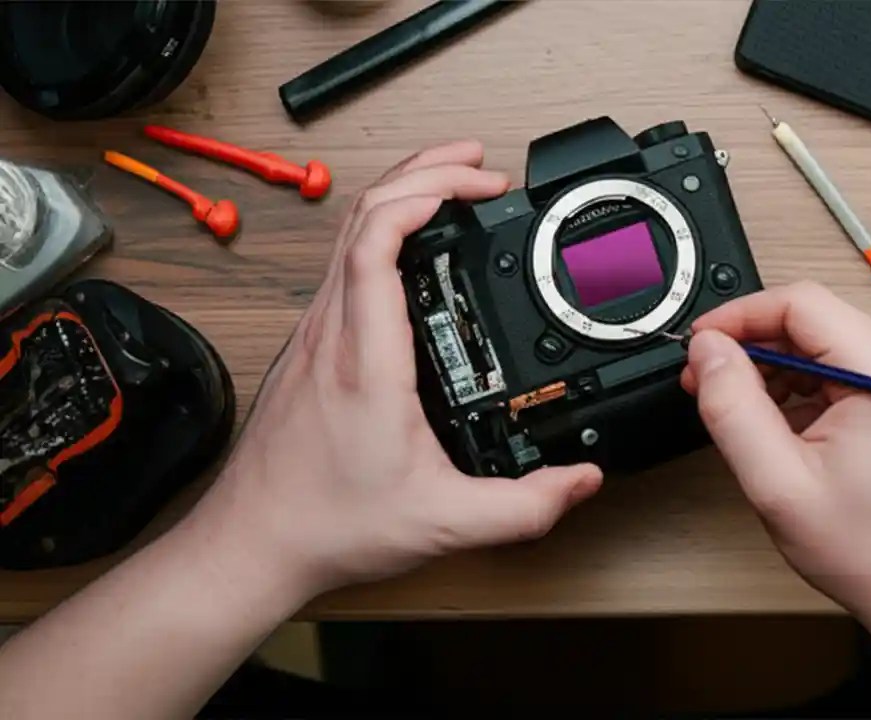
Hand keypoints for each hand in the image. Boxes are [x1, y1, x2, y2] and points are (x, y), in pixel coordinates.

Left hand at [189, 141, 601, 601]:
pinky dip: (383, 233)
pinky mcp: (312, 349)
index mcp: (366, 359)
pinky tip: (413, 249)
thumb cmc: (326, 525)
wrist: (254, 543)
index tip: (477, 186)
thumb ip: (524, 507)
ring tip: (452, 186)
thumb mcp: (444, 524)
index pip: (377, 240)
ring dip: (401, 196)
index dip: (427, 194)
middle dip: (424, 172)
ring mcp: (316, 336)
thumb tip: (581, 480)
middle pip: (363, 214)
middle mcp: (333, 334)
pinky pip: (344, 264)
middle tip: (481, 167)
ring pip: (348, 234)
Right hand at [681, 282, 870, 627]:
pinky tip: (778, 427)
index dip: (740, 316)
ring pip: (822, 344)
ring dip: (773, 368)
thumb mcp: (779, 484)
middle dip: (751, 345)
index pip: (801, 303)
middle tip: (707, 383)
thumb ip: (733, 408)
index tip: (699, 345)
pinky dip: (800, 387)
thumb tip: (707, 351)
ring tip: (740, 413)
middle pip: (812, 319)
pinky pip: (840, 369)